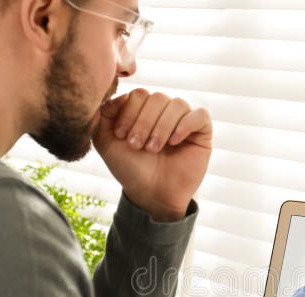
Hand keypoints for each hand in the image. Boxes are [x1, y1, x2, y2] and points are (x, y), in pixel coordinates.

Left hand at [93, 89, 212, 220]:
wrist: (151, 194)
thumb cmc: (131, 169)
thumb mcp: (106, 142)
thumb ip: (102, 116)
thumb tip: (115, 95)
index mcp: (144, 109)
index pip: (139, 94)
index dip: (129, 112)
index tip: (122, 136)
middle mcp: (165, 111)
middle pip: (157, 97)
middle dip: (144, 122)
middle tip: (136, 145)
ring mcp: (184, 120)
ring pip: (177, 104)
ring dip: (162, 127)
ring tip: (153, 149)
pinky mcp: (202, 132)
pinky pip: (200, 115)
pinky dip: (185, 125)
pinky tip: (174, 142)